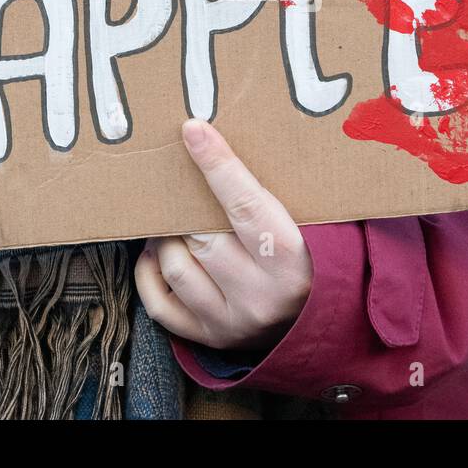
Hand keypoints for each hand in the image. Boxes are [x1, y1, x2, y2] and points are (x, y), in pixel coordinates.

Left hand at [134, 119, 312, 349]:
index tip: (193, 130)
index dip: (217, 164)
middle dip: (186, 210)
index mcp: (292, 260)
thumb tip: (217, 141)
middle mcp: (261, 295)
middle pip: (203, 237)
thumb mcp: (305, 225)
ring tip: (171, 222)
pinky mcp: (209, 338)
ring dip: (166, 239)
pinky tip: (158, 252)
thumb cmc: (308, 258)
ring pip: (176, 267)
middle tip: (181, 189)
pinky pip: (160, 303)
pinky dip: (150, 272)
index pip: (245, 204)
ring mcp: (232, 321)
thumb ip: (267, 195)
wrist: (317, 321)